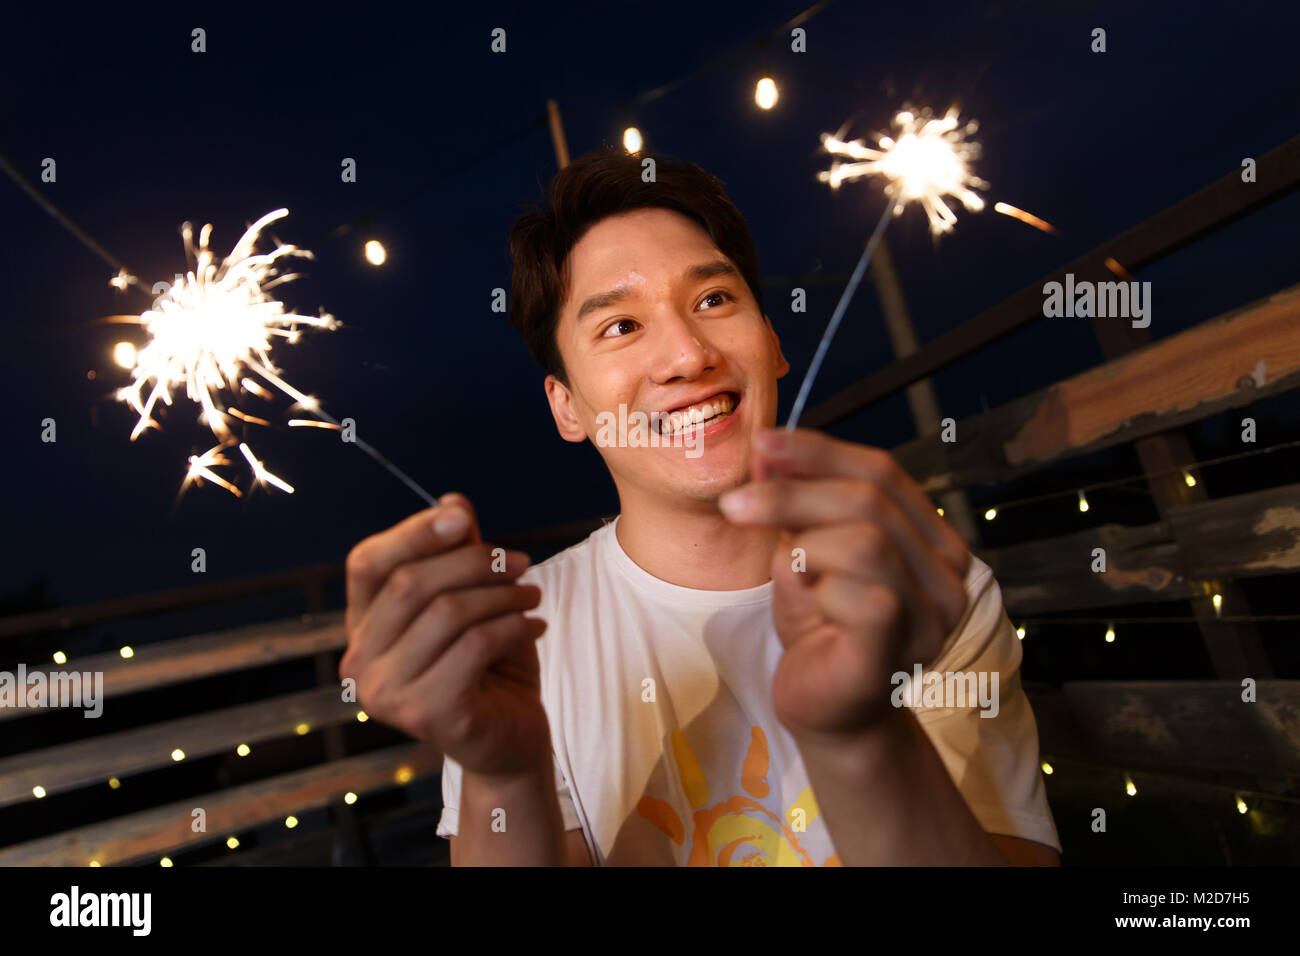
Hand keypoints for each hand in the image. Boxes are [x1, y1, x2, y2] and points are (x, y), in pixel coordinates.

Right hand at [339, 492, 553, 776]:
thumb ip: (458, 554)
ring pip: (447, 613)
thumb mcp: (475, 600)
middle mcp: (360, 661)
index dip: (412, 532)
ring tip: (532, 596)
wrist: (509, 739)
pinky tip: (536, 627)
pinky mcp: (424, 714)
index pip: (367, 563)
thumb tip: (452, 501)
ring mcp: (386, 693)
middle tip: (521, 562)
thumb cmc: (488, 666)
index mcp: (363, 626)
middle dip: (474, 562)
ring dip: (502, 595)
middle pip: (410, 582)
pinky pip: (474, 646)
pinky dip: (514, 627)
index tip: (463, 517)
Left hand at [718, 429, 971, 741]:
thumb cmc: (821, 629)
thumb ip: (801, 505)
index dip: (820, 451)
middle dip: (794, 492)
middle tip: (737, 503)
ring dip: (805, 546)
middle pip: (872, 500)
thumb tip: (768, 450)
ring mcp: (934, 617)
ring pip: (866, 541)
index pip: (884, 473)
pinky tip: (811, 607)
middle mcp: (950, 576)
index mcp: (933, 541)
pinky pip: (862, 595)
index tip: (762, 443)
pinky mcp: (902, 651)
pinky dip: (818, 590)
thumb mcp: (806, 552)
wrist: (825, 713)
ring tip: (787, 572)